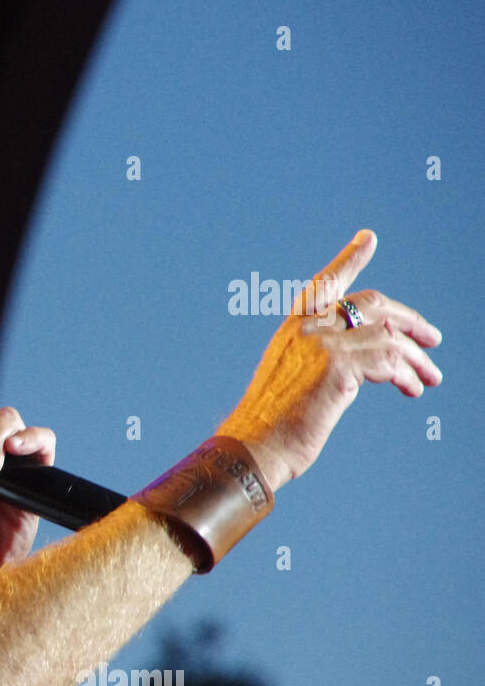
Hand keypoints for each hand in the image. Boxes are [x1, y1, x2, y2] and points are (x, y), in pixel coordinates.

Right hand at [217, 230, 442, 490]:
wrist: (254, 448)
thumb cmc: (271, 428)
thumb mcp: (294, 384)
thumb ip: (322, 362)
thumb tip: (364, 366)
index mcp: (292, 331)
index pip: (324, 286)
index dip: (349, 261)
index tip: (368, 238)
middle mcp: (306, 330)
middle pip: (371, 305)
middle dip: (408, 320)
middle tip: (432, 339)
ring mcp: (322, 345)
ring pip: (388, 336)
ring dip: (416, 359)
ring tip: (430, 378)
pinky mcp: (337, 366)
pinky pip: (389, 361)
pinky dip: (407, 375)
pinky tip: (412, 390)